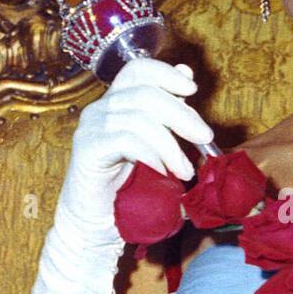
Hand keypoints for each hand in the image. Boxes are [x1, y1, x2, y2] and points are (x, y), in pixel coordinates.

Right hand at [58, 57, 214, 241]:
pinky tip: (162, 173)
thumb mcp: (157, 146)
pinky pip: (127, 140)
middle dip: (182, 115)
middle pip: (146, 94)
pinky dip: (152, 156)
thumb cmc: (128, 187)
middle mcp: (100, 109)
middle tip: (204, 138)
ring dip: (171, 145)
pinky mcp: (88, 149)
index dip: (166, 74)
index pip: (138, 70)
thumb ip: (169, 115)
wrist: (95, 223)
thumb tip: (188, 76)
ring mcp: (91, 128)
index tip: (192, 90)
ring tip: (185, 171)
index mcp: (117, 103)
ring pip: (140, 119)